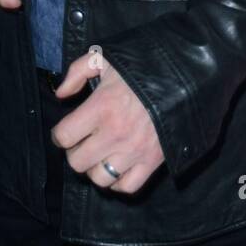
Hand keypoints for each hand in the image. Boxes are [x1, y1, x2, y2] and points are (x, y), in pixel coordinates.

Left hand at [50, 51, 165, 193]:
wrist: (186, 77)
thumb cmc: (143, 67)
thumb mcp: (106, 58)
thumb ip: (77, 72)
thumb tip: (60, 94)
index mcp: (101, 107)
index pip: (64, 136)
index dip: (59, 134)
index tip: (65, 130)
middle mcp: (115, 134)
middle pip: (77, 162)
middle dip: (75, 151)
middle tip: (83, 141)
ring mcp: (134, 151)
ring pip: (99, 178)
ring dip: (94, 167)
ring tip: (100, 154)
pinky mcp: (153, 162)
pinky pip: (127, 187)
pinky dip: (118, 181)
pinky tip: (117, 166)